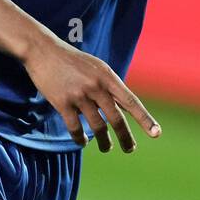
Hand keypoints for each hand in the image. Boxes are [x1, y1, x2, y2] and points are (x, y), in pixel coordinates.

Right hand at [22, 36, 161, 151]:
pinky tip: (83, 142)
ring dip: (104, 142)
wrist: (42, 50)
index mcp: (107, 76)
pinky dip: (80, 138)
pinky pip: (75, 127)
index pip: (131, 101)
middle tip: (131, 150)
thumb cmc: (71, 60)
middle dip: (125, 138)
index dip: (145, 119)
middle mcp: (96, 86)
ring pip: (97, 126)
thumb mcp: (96, 67)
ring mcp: (79, 95)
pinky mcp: (62, 102)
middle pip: (116, 119)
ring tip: (107, 148)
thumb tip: (121, 108)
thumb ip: (108, 85)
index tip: (156, 133)